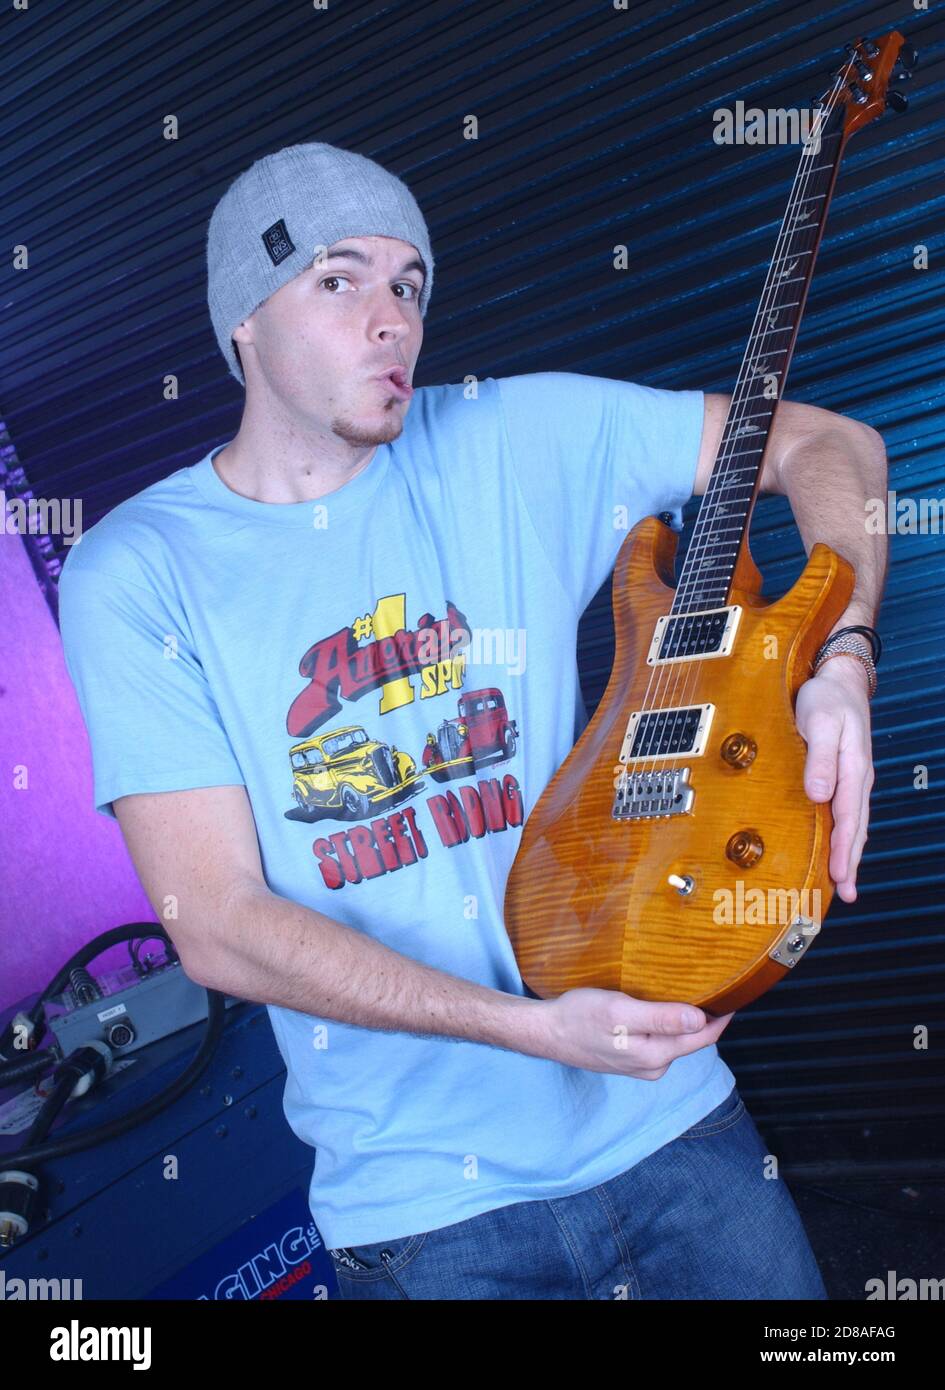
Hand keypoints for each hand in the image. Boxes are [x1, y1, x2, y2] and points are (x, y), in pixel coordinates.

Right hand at [539, 988, 734, 1077]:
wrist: (546, 1032)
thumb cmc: (580, 1017)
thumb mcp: (621, 1012)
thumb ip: (661, 1018)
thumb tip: (700, 1019)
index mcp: (656, 1055)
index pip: (703, 1036)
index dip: (722, 1016)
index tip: (737, 993)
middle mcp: (654, 1065)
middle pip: (691, 1039)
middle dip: (706, 1017)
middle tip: (718, 986)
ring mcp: (641, 1064)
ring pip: (674, 1040)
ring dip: (685, 1020)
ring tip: (693, 992)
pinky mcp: (629, 1057)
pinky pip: (658, 1040)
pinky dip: (666, 1024)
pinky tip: (661, 1006)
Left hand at [795, 654, 874, 901]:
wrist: (838, 680)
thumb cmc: (827, 698)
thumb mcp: (821, 722)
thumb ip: (820, 758)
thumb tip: (819, 794)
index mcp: (853, 768)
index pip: (848, 817)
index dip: (843, 849)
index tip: (839, 875)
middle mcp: (857, 778)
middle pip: (855, 828)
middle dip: (850, 862)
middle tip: (845, 894)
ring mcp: (852, 778)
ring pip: (853, 823)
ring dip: (849, 853)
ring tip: (844, 882)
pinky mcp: (844, 776)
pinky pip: (847, 812)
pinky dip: (845, 835)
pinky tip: (840, 848)